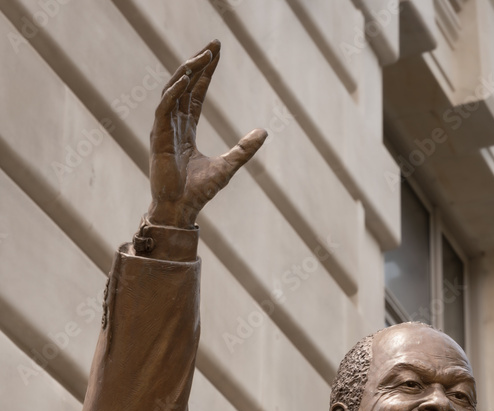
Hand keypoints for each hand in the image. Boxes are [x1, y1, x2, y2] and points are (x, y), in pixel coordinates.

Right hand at [147, 40, 266, 228]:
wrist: (182, 210)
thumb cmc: (200, 192)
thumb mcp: (229, 166)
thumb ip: (244, 148)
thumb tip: (264, 131)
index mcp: (187, 129)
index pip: (196, 93)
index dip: (205, 72)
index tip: (216, 52)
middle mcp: (174, 125)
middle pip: (185, 85)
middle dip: (198, 63)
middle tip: (214, 44)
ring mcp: (164, 129)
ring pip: (173, 91)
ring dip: (187, 72)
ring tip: (202, 57)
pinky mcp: (157, 138)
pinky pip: (164, 108)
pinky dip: (174, 93)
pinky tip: (186, 80)